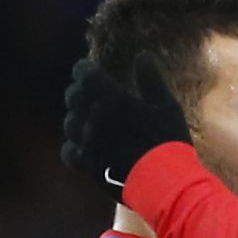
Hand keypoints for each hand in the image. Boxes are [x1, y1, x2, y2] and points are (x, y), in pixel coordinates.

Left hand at [60, 56, 189, 189]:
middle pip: (74, 98)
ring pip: (70, 124)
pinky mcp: (88, 165)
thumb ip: (151, 80)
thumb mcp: (166, 106)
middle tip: (85, 91)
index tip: (87, 68)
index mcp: (113, 100)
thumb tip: (143, 55)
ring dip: (75, 117)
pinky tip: (81, 145)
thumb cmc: (168, 142)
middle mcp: (95, 118)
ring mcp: (89, 143)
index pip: (86, 75)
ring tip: (85, 118)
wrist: (164, 182)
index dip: (83, 69)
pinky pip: (69, 152)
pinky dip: (72, 146)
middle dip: (78, 91)